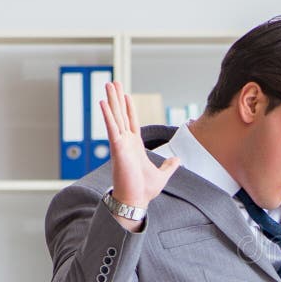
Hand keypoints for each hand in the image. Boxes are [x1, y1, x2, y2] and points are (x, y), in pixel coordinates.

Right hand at [99, 81, 179, 207]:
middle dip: (117, 98)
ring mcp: (120, 143)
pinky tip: (102, 102)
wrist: (136, 199)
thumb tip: (177, 160)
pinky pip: (111, 128)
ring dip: (111, 100)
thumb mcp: (162, 174)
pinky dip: (107, 115)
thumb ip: (169, 166)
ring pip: (115, 117)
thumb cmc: (144, 189)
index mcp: (135, 146)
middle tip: (112, 82)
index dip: (129, 107)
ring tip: (108, 84)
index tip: (125, 94)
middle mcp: (126, 142)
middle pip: (121, 114)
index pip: (132, 121)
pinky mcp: (117, 147)